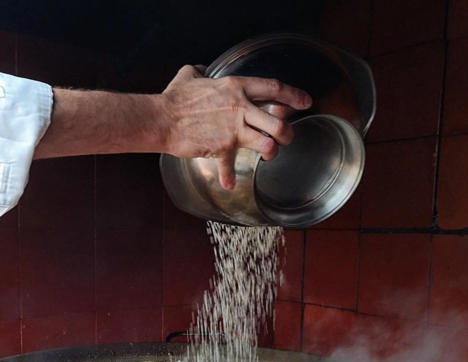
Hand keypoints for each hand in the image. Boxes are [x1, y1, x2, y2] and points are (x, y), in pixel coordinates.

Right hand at [160, 65, 311, 189]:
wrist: (163, 119)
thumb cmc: (175, 98)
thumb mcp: (190, 75)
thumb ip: (201, 72)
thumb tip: (201, 70)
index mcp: (236, 87)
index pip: (274, 88)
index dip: (294, 95)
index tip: (305, 102)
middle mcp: (240, 107)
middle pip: (279, 121)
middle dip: (289, 132)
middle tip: (288, 137)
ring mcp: (233, 128)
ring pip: (268, 143)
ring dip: (272, 152)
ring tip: (268, 156)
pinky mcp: (223, 147)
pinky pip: (231, 167)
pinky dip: (228, 178)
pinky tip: (228, 184)